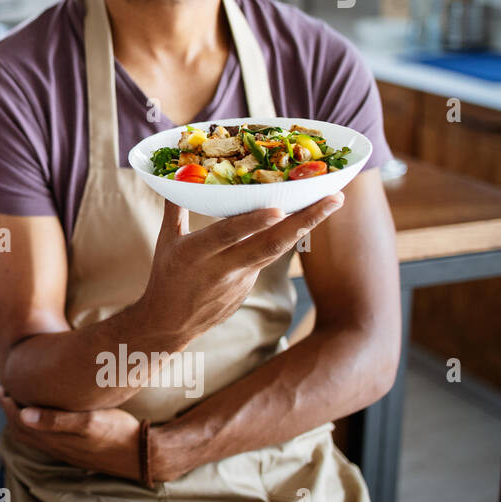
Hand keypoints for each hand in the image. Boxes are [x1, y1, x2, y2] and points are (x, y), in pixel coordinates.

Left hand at [0, 385, 143, 479]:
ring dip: (23, 419)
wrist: (145, 454)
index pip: (20, 421)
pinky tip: (47, 418)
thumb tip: (23, 415)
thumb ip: (55, 420)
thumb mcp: (88, 422)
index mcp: (55, 439)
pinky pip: (49, 440)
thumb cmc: (117, 433)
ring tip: (18, 403)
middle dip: (10, 410)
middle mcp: (58, 447)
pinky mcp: (79, 452)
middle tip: (3, 392)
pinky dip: (39, 427)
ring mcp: (69, 452)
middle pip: (23, 430)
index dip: (7, 404)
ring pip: (35, 436)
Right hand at [140, 194, 344, 339]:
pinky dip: (286, 237)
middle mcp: (223, 267)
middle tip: (334, 199)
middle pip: (270, 244)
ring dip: (306, 226)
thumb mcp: (166, 242)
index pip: (227, 235)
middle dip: (305, 220)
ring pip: (277, 250)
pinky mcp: (249, 286)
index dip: (253, 223)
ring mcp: (241, 279)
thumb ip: (175, 209)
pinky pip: (268, 258)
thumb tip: (177, 178)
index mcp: (197, 253)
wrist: (171, 323)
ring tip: (331, 203)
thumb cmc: (166, 277)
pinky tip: (304, 219)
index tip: (279, 209)